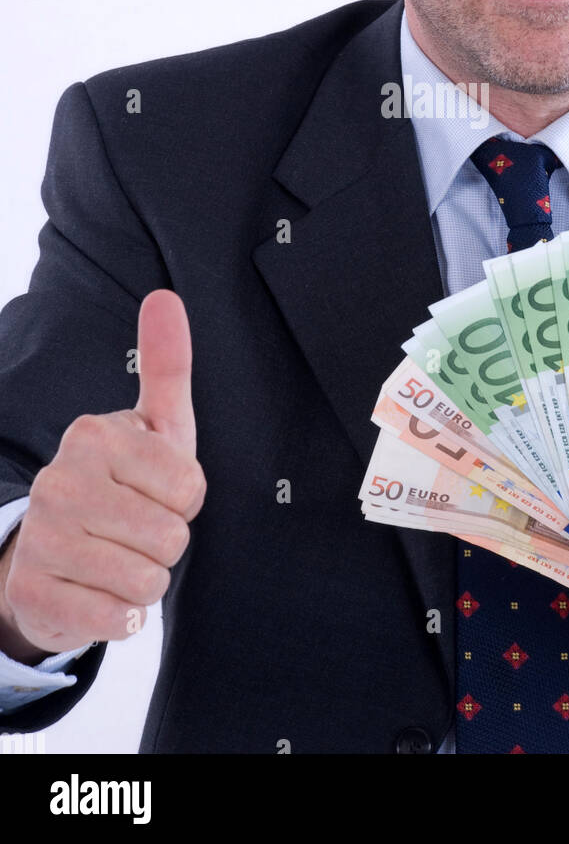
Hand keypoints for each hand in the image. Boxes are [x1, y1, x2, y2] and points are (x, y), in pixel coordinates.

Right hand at [0, 290, 205, 659]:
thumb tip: (165, 296)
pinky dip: (119, 616)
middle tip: (135, 529)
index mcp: (93, 434)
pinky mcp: (31, 593)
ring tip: (117, 558)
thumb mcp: (155, 425)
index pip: (190, 489)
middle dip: (166, 545)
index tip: (154, 490)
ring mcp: (40, 537)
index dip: (185, 501)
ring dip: (144, 582)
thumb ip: (166, 364)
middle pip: (171, 538)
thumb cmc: (124, 482)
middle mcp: (58, 480)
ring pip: (146, 582)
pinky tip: (97, 592)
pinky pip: (114, 619)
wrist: (56, 553)